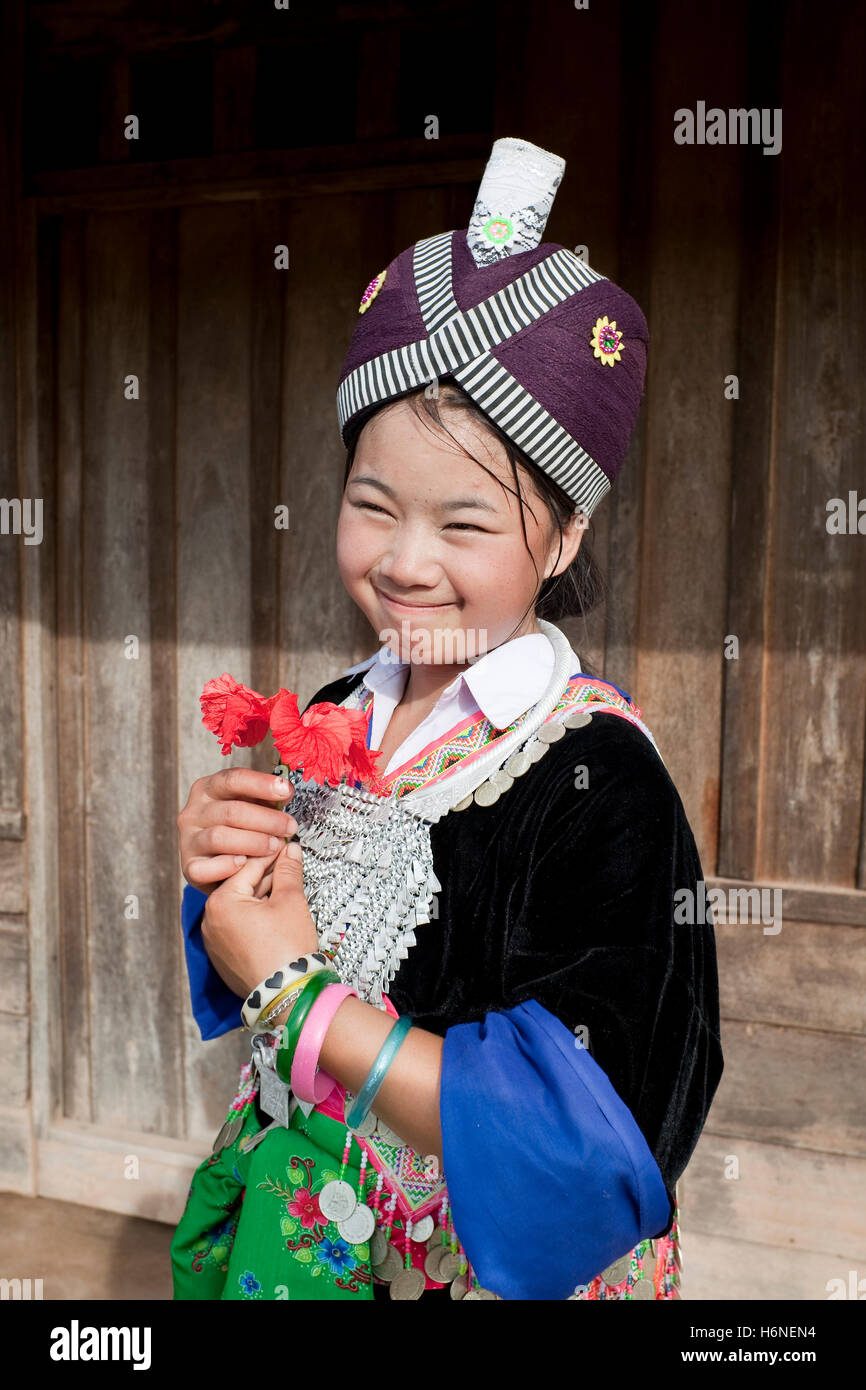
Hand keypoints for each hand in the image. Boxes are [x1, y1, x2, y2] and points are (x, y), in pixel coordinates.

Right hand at [177, 768, 297, 893]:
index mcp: (208, 789)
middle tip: (289, 827)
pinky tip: (245, 863)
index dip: (262, 784)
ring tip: (275, 846)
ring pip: (220, 837)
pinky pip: (206, 868)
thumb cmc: (236, 829)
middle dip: (267, 819)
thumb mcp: (249, 806)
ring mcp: (189, 840)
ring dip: (254, 842)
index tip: (285, 790)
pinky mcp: (190, 866)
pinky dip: (228, 866)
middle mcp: (194, 812)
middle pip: (231, 810)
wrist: (215, 863)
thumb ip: (265, 798)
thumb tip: (285, 792)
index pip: (233, 779)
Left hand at [201, 840, 319, 998]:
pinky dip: (253, 920)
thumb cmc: (287, 949)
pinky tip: (274, 918)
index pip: (249, 866)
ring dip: (260, 898)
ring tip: (284, 892)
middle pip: (241, 887)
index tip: (285, 843)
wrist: (288, 995)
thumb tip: (290, 849)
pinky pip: (236, 929)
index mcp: (221, 902)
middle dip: (266, 877)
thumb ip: (288, 871)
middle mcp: (209, 921)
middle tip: (288, 866)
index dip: (272, 853)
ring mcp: (213, 942)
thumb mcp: (291, 901)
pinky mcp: (221, 958)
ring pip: (238, 908)